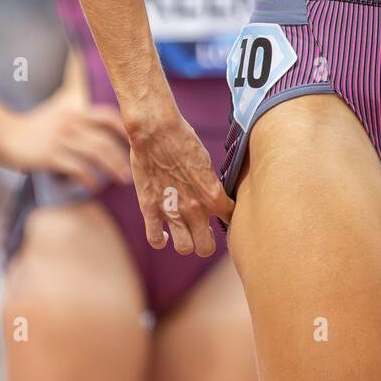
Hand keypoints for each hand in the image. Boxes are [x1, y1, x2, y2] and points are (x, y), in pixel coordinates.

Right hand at [0, 96, 130, 187]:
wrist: (3, 134)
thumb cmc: (34, 124)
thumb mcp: (57, 107)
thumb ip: (75, 98)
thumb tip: (88, 73)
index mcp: (75, 111)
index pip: (108, 116)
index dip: (124, 131)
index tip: (136, 145)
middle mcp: (71, 122)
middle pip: (105, 140)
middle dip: (122, 157)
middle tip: (132, 171)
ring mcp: (60, 139)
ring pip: (95, 154)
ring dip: (113, 168)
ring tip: (122, 180)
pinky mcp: (49, 155)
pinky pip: (77, 168)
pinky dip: (90, 179)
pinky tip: (94, 186)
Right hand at [126, 96, 234, 258]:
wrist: (156, 131)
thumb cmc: (183, 139)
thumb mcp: (206, 163)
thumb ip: (210, 185)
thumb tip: (213, 195)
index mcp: (213, 195)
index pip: (230, 220)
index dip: (227, 219)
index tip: (222, 216)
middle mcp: (195, 209)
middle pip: (205, 248)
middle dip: (206, 241)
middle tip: (203, 230)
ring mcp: (172, 212)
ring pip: (184, 248)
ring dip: (185, 242)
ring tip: (184, 232)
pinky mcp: (150, 210)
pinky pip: (156, 240)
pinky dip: (161, 240)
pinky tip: (164, 233)